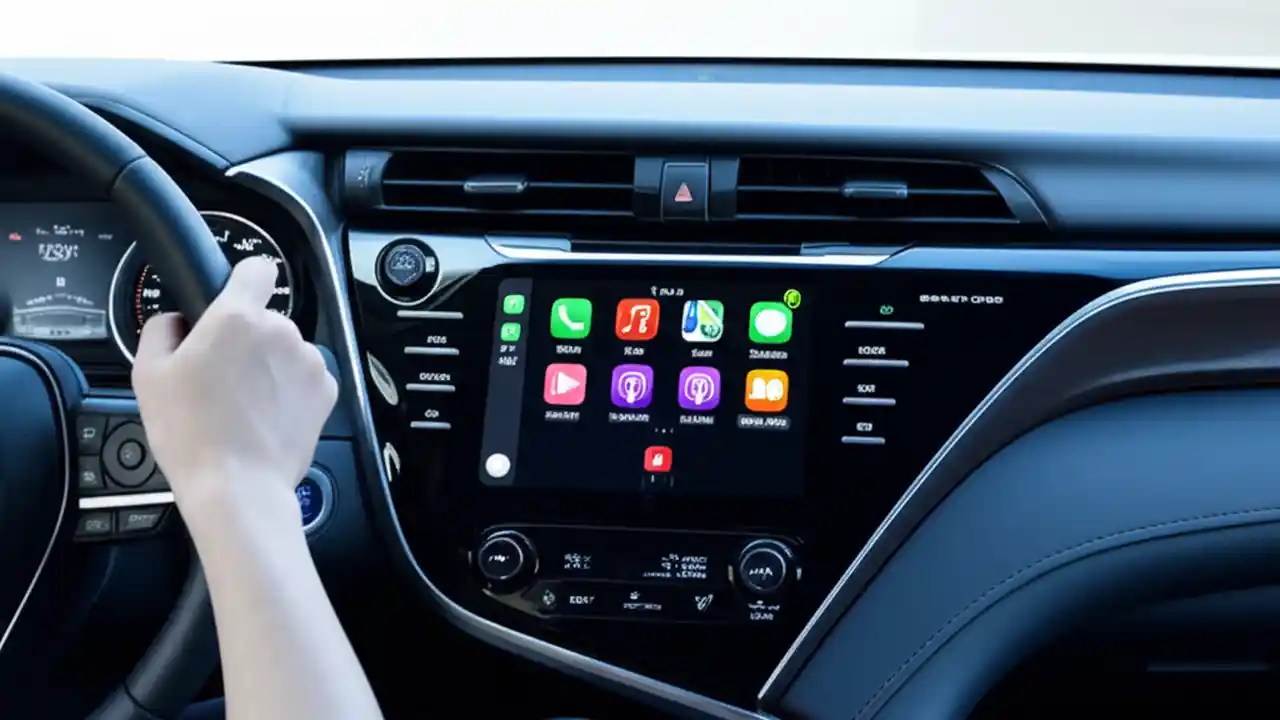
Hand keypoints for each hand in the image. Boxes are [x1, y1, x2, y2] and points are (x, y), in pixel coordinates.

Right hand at [132, 256, 337, 534]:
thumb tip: (174, 319)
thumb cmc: (193, 434)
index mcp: (237, 318)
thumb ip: (161, 329)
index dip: (244, 280)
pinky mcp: (327, 390)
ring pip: (286, 350)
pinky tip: (266, 415)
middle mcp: (281, 332)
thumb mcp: (149, 374)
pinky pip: (305, 377)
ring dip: (270, 366)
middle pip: (265, 319)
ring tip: (243, 403)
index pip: (256, 268)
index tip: (237, 295)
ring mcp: (309, 361)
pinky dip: (290, 390)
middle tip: (221, 376)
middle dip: (247, 340)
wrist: (238, 485)